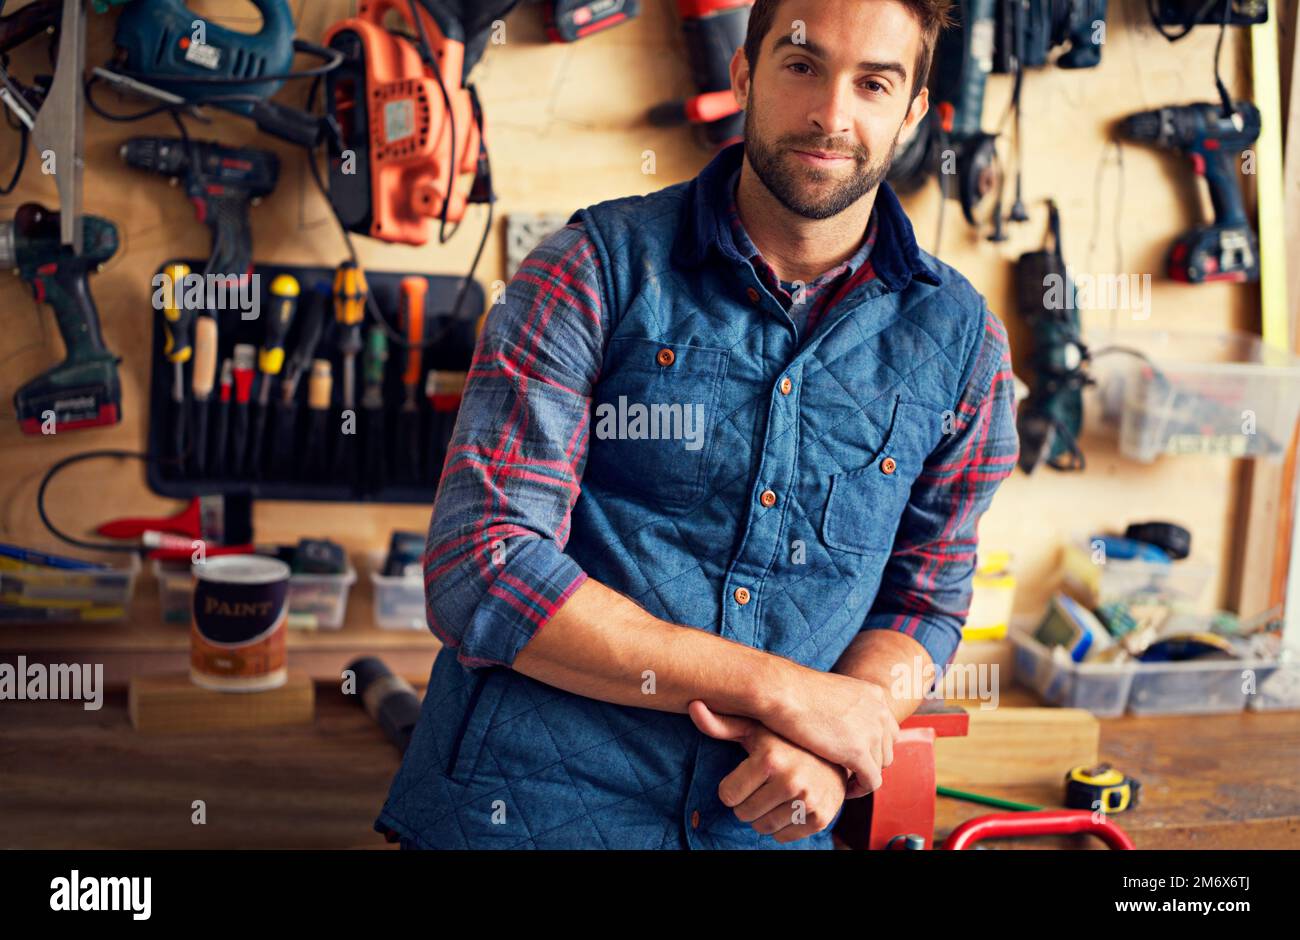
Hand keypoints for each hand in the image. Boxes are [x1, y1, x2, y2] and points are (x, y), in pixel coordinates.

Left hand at [689, 701, 848, 843]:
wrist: (834, 751)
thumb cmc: (785, 739)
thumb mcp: (754, 728)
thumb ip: (721, 724)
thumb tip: (693, 706)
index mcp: (769, 758)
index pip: (727, 796)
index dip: (732, 787)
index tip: (745, 776)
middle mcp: (791, 780)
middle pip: (744, 814)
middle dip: (747, 802)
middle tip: (760, 786)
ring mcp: (808, 801)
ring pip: (763, 827)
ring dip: (763, 815)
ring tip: (774, 794)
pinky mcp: (822, 818)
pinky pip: (784, 837)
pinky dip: (782, 826)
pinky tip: (790, 804)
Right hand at [759, 671, 899, 798]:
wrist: (781, 692)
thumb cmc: (793, 690)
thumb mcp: (830, 692)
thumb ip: (845, 707)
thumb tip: (842, 723)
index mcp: (873, 694)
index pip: (887, 729)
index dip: (872, 745)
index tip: (852, 754)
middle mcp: (878, 711)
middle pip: (886, 748)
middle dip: (870, 761)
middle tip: (848, 770)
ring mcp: (871, 731)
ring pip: (879, 767)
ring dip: (863, 776)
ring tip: (843, 781)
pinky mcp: (858, 752)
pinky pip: (871, 781)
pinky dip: (860, 789)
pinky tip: (844, 790)